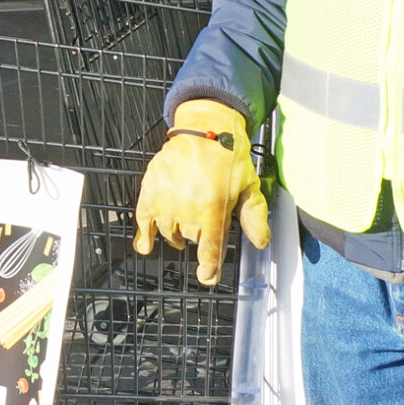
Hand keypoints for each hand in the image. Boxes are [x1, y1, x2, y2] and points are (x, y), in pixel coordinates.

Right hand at [132, 100, 270, 284]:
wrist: (204, 128)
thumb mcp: (249, 185)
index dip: (209, 269)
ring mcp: (166, 200)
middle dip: (198, 238)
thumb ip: (254, 215)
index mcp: (213, 208)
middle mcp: (187, 208)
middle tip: (204, 225)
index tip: (207, 276)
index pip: (209, 250)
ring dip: (177, 236)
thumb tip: (260, 242)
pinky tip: (147, 244)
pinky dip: (144, 236)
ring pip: (169, 233)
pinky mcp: (150, 192)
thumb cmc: (229, 156)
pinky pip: (143, 222)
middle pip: (191, 240)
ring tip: (184, 227)